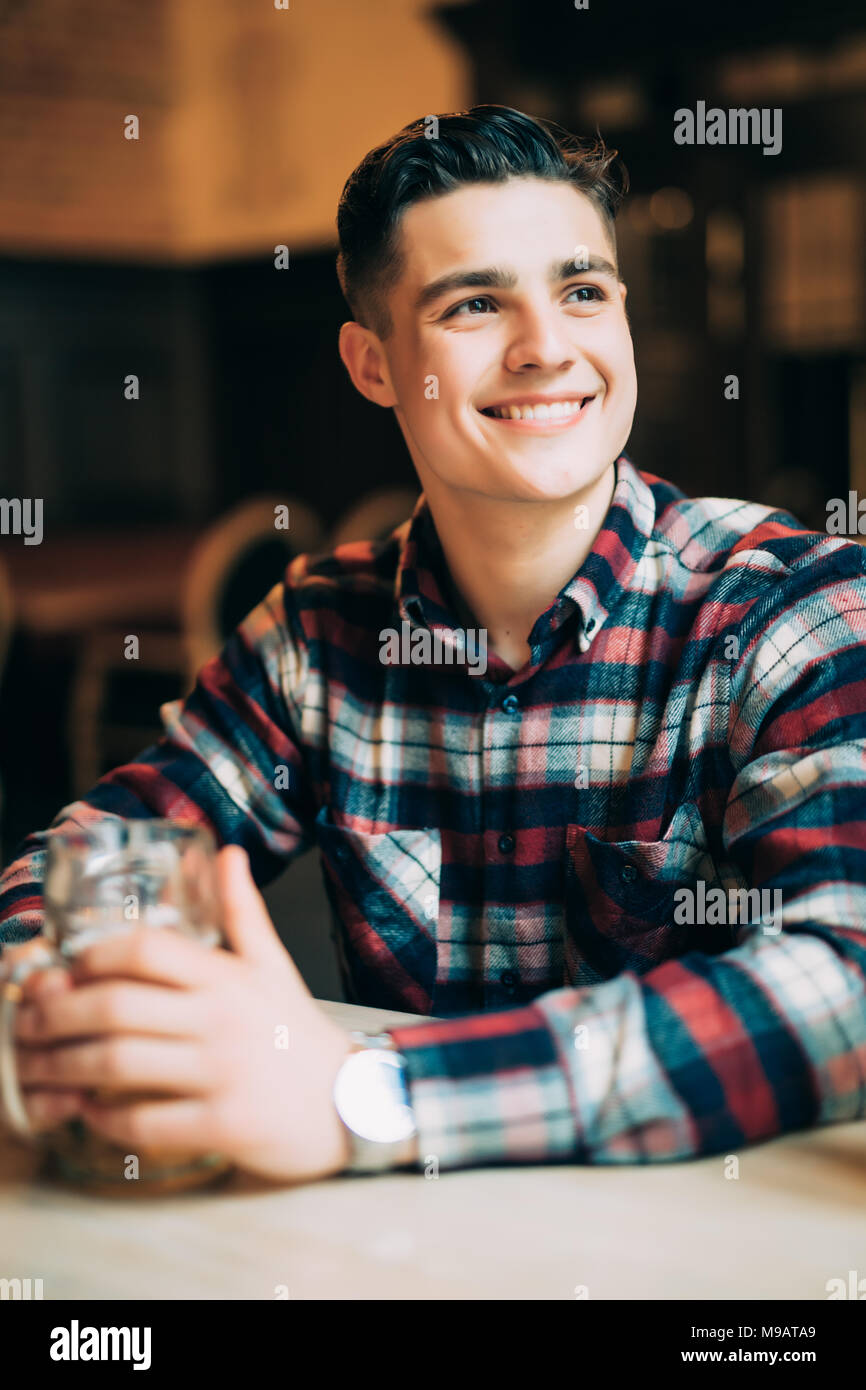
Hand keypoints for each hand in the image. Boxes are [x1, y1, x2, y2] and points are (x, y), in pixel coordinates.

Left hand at [13, 847, 353, 1182]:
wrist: (355, 1102)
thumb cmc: (301, 1035)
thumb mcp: (275, 966)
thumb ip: (244, 913)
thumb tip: (227, 853)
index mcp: (228, 976)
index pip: (146, 950)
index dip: (93, 957)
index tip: (67, 971)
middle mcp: (222, 1019)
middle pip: (116, 1007)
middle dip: (58, 1016)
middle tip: (29, 1025)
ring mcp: (223, 1073)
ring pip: (118, 1065)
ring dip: (64, 1069)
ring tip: (40, 1070)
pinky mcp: (223, 1125)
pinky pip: (144, 1122)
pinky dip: (105, 1118)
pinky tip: (89, 1111)